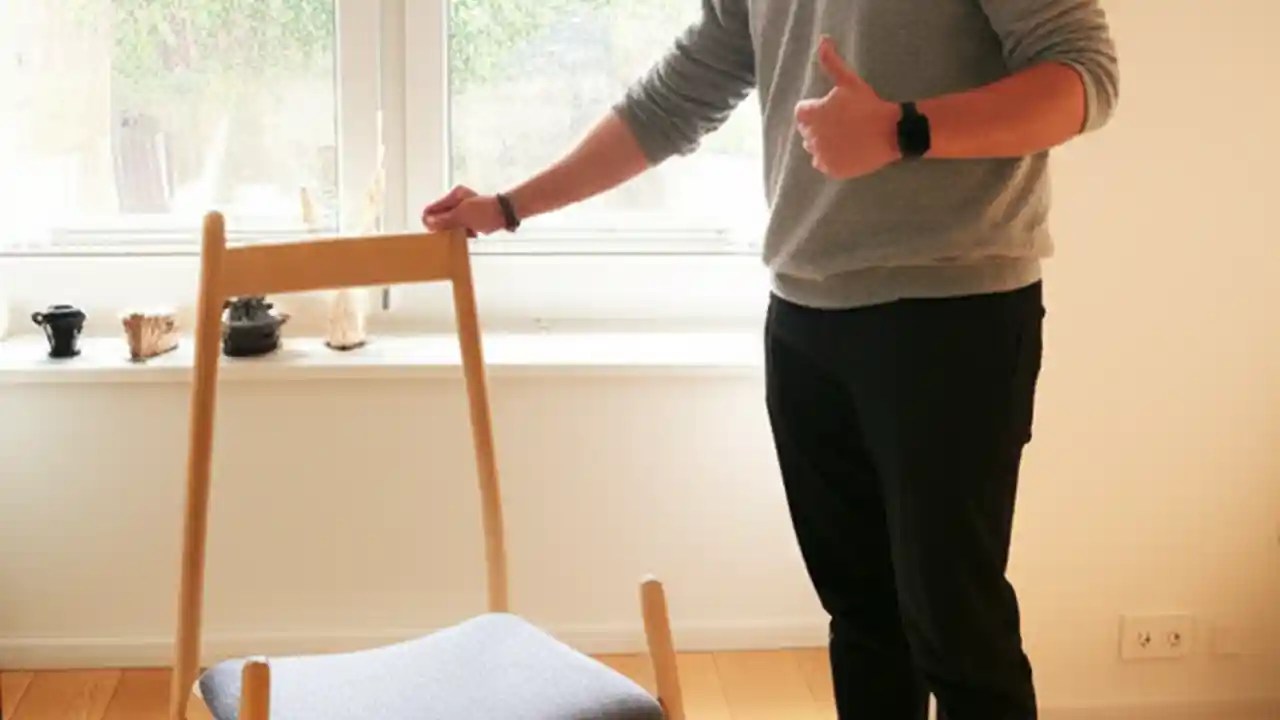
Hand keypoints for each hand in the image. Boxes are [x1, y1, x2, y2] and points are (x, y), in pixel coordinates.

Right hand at [421, 185, 506, 236]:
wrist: (506, 214)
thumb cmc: (486, 212)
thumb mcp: (462, 215)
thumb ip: (444, 219)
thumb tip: (428, 221)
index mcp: (453, 196)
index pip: (432, 209)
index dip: (431, 221)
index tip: (436, 231)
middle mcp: (457, 201)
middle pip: (440, 218)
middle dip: (445, 227)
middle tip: (454, 232)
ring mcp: (465, 209)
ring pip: (451, 224)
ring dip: (456, 231)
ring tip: (467, 232)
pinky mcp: (471, 218)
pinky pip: (461, 227)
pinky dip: (464, 232)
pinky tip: (472, 233)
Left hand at [795, 37, 900, 179]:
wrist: (890, 133)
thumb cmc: (868, 105)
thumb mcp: (849, 81)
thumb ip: (832, 62)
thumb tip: (823, 40)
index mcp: (809, 115)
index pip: (801, 112)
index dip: (817, 108)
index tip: (833, 108)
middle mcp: (809, 136)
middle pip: (807, 130)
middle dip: (820, 125)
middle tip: (842, 122)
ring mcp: (820, 155)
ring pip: (813, 147)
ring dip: (823, 142)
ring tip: (844, 135)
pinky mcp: (830, 169)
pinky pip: (822, 163)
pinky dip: (830, 158)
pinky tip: (845, 149)